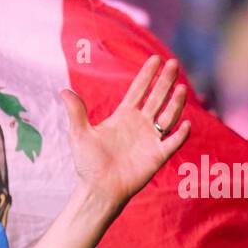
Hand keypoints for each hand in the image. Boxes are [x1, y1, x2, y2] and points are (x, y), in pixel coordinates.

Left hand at [62, 55, 190, 216]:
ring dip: (175, 103)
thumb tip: (63, 91)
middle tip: (173, 63)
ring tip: (180, 88)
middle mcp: (140, 124)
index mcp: (123, 116)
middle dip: (165, 81)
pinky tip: (184, 123)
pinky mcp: (157, 155)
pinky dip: (180, 134)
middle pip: (156, 97)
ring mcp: (150, 139)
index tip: (156, 58)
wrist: (98, 189)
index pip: (138, 90)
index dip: (147, 75)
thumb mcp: (79, 135)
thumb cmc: (88, 163)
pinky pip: (173, 142)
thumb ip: (76, 112)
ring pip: (168, 116)